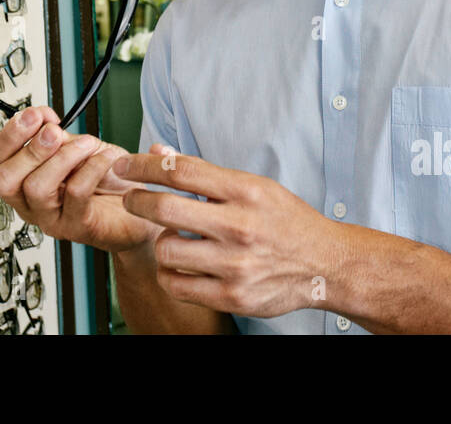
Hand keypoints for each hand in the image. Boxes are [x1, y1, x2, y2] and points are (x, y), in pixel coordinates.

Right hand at [0, 106, 159, 254]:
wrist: (137, 207)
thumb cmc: (105, 178)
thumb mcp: (76, 148)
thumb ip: (54, 135)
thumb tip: (39, 117)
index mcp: (25, 181)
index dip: (10, 134)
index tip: (34, 115)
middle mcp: (32, 203)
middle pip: (5, 179)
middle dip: (29, 148)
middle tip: (54, 132)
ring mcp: (52, 219)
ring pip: (37, 187)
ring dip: (63, 157)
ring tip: (86, 143)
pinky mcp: (77, 227)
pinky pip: (76, 193)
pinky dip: (92, 167)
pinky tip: (107, 156)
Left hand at [115, 146, 338, 318]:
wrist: (325, 265)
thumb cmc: (287, 222)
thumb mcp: (254, 185)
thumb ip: (204, 172)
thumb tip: (160, 153)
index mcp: (245, 191)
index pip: (182, 171)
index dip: (144, 166)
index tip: (125, 166)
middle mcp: (239, 226)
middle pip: (165, 209)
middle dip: (136, 200)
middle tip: (131, 198)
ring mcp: (235, 264)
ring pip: (166, 249)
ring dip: (159, 240)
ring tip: (171, 236)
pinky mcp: (232, 296)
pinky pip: (177, 285)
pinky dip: (169, 273)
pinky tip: (179, 263)